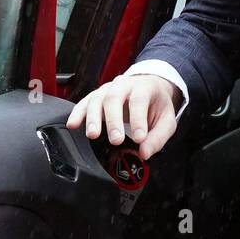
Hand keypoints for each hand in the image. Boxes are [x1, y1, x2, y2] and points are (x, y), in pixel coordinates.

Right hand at [66, 72, 180, 159]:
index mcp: (144, 88)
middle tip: (116, 139)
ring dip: (93, 118)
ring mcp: (107, 90)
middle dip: (113, 121)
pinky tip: (73, 124)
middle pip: (114, 98)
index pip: (139, 101)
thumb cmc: (157, 104)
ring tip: (92, 135)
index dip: (138, 120)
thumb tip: (145, 152)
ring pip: (96, 100)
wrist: (150, 87)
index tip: (138, 138)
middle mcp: (123, 85)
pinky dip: (77, 113)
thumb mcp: (166, 120)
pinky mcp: (96, 96)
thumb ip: (158, 137)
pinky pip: (84, 102)